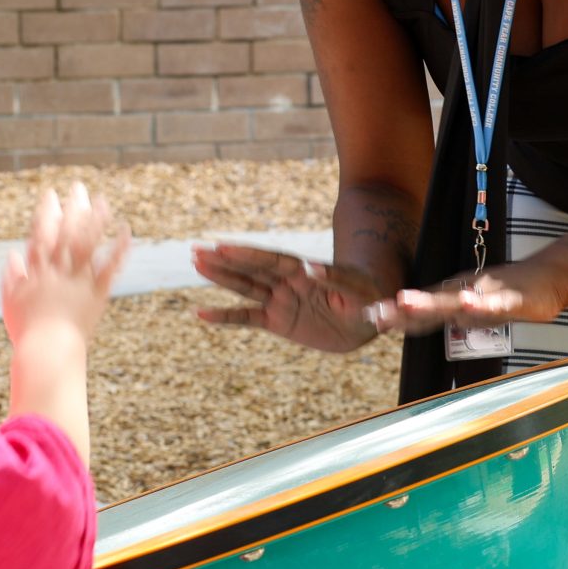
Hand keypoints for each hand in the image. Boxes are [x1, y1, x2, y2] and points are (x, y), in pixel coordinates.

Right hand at [1, 184, 131, 350]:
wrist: (48, 353)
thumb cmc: (27, 331)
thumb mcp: (11, 303)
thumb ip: (11, 277)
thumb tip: (13, 255)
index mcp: (36, 271)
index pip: (40, 233)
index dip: (46, 211)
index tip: (50, 194)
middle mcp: (57, 271)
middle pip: (66, 232)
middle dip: (72, 207)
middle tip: (79, 187)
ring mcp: (78, 281)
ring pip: (87, 244)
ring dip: (96, 220)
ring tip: (103, 201)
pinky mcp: (97, 293)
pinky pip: (109, 267)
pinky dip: (118, 248)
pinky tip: (125, 230)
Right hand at [191, 244, 381, 353]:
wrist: (371, 316)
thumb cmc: (372, 298)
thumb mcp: (362, 290)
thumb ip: (339, 280)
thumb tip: (314, 269)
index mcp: (307, 271)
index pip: (273, 261)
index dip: (249, 255)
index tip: (224, 246)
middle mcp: (289, 283)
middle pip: (252, 270)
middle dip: (226, 261)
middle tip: (197, 249)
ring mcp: (281, 300)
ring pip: (245, 287)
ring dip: (221, 277)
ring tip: (195, 263)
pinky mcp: (279, 322)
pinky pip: (248, 318)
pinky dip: (225, 317)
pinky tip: (201, 313)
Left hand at [365, 261, 567, 334]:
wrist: (548, 278)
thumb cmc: (507, 294)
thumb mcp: (471, 308)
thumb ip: (448, 316)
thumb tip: (416, 324)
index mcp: (453, 299)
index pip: (419, 311)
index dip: (395, 315)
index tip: (368, 317)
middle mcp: (464, 294)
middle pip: (428, 306)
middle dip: (400, 310)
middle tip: (375, 313)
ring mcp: (486, 295)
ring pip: (454, 302)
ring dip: (429, 303)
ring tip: (406, 303)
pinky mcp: (510, 299)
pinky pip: (492, 304)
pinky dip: (478, 305)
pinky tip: (465, 303)